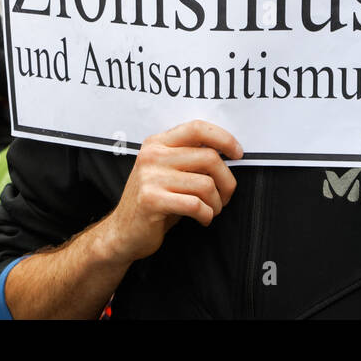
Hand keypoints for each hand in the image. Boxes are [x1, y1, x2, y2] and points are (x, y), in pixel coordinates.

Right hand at [96, 120, 240, 264]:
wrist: (123, 233)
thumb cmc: (155, 201)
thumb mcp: (167, 171)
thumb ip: (189, 156)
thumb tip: (229, 151)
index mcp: (157, 143)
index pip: (197, 128)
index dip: (224, 138)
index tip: (238, 153)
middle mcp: (152, 155)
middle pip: (209, 157)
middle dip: (227, 181)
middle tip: (225, 196)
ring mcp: (149, 177)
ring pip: (206, 184)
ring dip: (217, 202)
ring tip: (212, 210)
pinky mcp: (151, 201)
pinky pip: (195, 205)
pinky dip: (207, 215)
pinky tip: (203, 219)